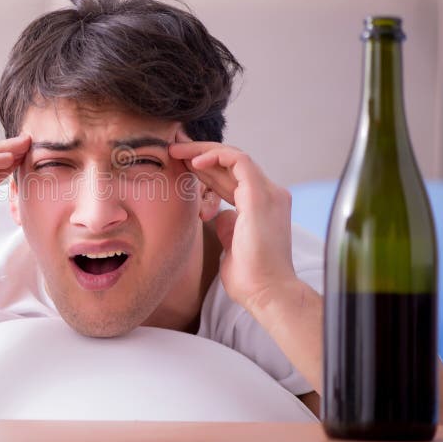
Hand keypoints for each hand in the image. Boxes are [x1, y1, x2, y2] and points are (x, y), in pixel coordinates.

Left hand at [168, 131, 296, 311]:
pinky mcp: (261, 194)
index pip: (231, 178)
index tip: (180, 165)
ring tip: (177, 151)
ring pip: (234, 156)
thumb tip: (218, 215)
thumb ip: (227, 226)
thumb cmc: (250, 278)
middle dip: (199, 154)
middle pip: (230, 165)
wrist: (267, 293)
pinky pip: (238, 160)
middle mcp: (269, 195)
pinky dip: (215, 156)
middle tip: (173, 148)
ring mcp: (268, 193)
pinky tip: (194, 162)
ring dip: (203, 151)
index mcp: (262, 207)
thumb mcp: (231, 245)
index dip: (205, 169)